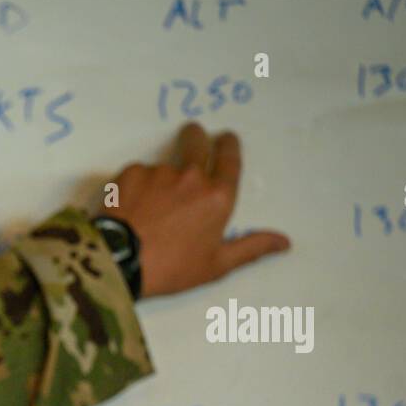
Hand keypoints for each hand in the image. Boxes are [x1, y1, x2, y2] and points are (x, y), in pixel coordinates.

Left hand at [101, 122, 290, 298]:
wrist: (120, 264)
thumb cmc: (171, 268)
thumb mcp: (216, 265)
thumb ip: (251, 247)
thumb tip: (285, 242)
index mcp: (218, 196)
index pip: (230, 157)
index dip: (228, 144)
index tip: (225, 138)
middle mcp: (192, 177)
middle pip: (197, 141)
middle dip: (196, 136)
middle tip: (192, 139)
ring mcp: (159, 172)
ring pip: (163, 165)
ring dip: (160, 177)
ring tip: (150, 205)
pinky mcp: (131, 173)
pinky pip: (137, 174)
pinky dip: (135, 187)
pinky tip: (130, 208)